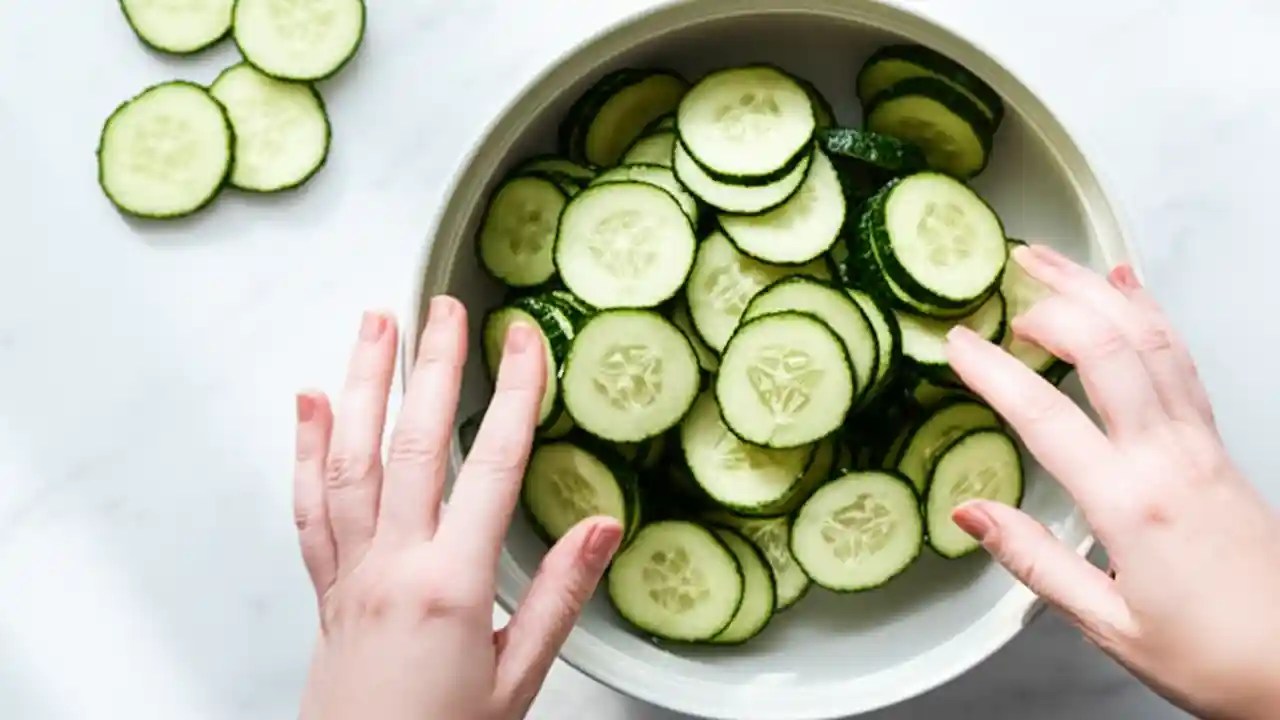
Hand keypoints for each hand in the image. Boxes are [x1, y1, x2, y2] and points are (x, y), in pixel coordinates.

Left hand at [291, 298, 623, 719]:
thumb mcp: (520, 677)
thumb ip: (560, 596)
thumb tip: (603, 527)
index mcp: (453, 585)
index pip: (494, 467)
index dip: (514, 396)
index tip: (523, 343)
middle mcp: (394, 565)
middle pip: (416, 444)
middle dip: (432, 366)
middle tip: (445, 307)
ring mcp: (351, 569)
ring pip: (353, 459)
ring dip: (362, 383)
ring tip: (374, 324)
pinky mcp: (326, 584)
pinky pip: (309, 505)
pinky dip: (307, 448)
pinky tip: (310, 403)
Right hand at [947, 245, 1279, 719]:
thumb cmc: (1210, 655)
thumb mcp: (1106, 624)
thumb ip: (1033, 561)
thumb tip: (969, 512)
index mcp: (1130, 504)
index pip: (1046, 417)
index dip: (995, 372)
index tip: (957, 343)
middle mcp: (1169, 458)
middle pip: (1109, 350)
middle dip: (1056, 299)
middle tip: (1009, 273)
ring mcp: (1200, 444)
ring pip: (1151, 341)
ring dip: (1099, 292)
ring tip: (1054, 260)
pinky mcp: (1217, 445)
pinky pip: (1182, 360)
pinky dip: (1152, 314)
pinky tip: (1129, 290)